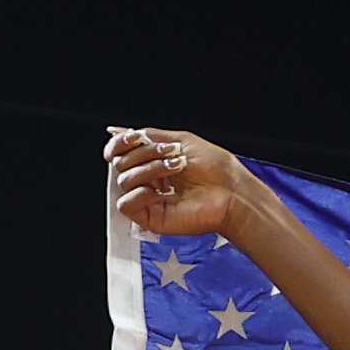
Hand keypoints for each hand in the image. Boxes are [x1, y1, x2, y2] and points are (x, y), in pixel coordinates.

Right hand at [109, 126, 268, 243]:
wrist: (231, 192)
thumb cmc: (215, 169)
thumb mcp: (179, 140)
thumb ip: (147, 136)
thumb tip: (117, 132)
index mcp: (152, 161)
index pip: (121, 151)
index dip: (120, 143)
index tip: (134, 138)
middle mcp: (148, 179)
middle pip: (121, 163)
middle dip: (144, 154)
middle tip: (171, 155)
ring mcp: (148, 199)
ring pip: (124, 180)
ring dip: (150, 170)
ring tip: (175, 169)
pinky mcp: (150, 217)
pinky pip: (126, 204)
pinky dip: (140, 194)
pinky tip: (160, 193)